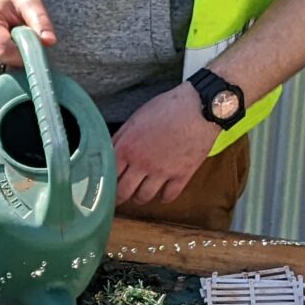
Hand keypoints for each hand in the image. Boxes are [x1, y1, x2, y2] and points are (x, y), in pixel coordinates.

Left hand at [111, 83, 217, 208]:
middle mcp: (142, 163)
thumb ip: (121, 138)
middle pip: (123, 192)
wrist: (199, 107)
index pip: (108, 175)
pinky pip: (168, 196)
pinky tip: (162, 193)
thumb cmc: (166, 108)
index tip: (105, 187)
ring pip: (144, 197)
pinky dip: (163, 197)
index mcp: (126, 148)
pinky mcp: (182, 175)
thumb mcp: (136, 118)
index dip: (105, 183)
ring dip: (140, 198)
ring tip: (139, 194)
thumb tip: (108, 152)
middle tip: (119, 198)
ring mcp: (162, 171)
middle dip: (119, 197)